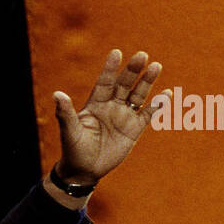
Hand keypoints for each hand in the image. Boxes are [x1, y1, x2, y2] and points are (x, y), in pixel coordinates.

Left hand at [52, 49, 165, 185]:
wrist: (84, 170)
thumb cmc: (73, 149)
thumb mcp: (69, 130)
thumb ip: (65, 112)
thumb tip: (57, 94)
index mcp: (95, 104)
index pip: (104, 82)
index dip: (110, 69)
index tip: (116, 53)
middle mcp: (110, 106)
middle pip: (123, 84)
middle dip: (132, 71)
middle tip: (141, 55)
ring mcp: (124, 116)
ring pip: (137, 95)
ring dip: (146, 82)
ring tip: (156, 66)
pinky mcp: (134, 129)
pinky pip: (148, 114)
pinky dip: (157, 105)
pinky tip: (166, 95)